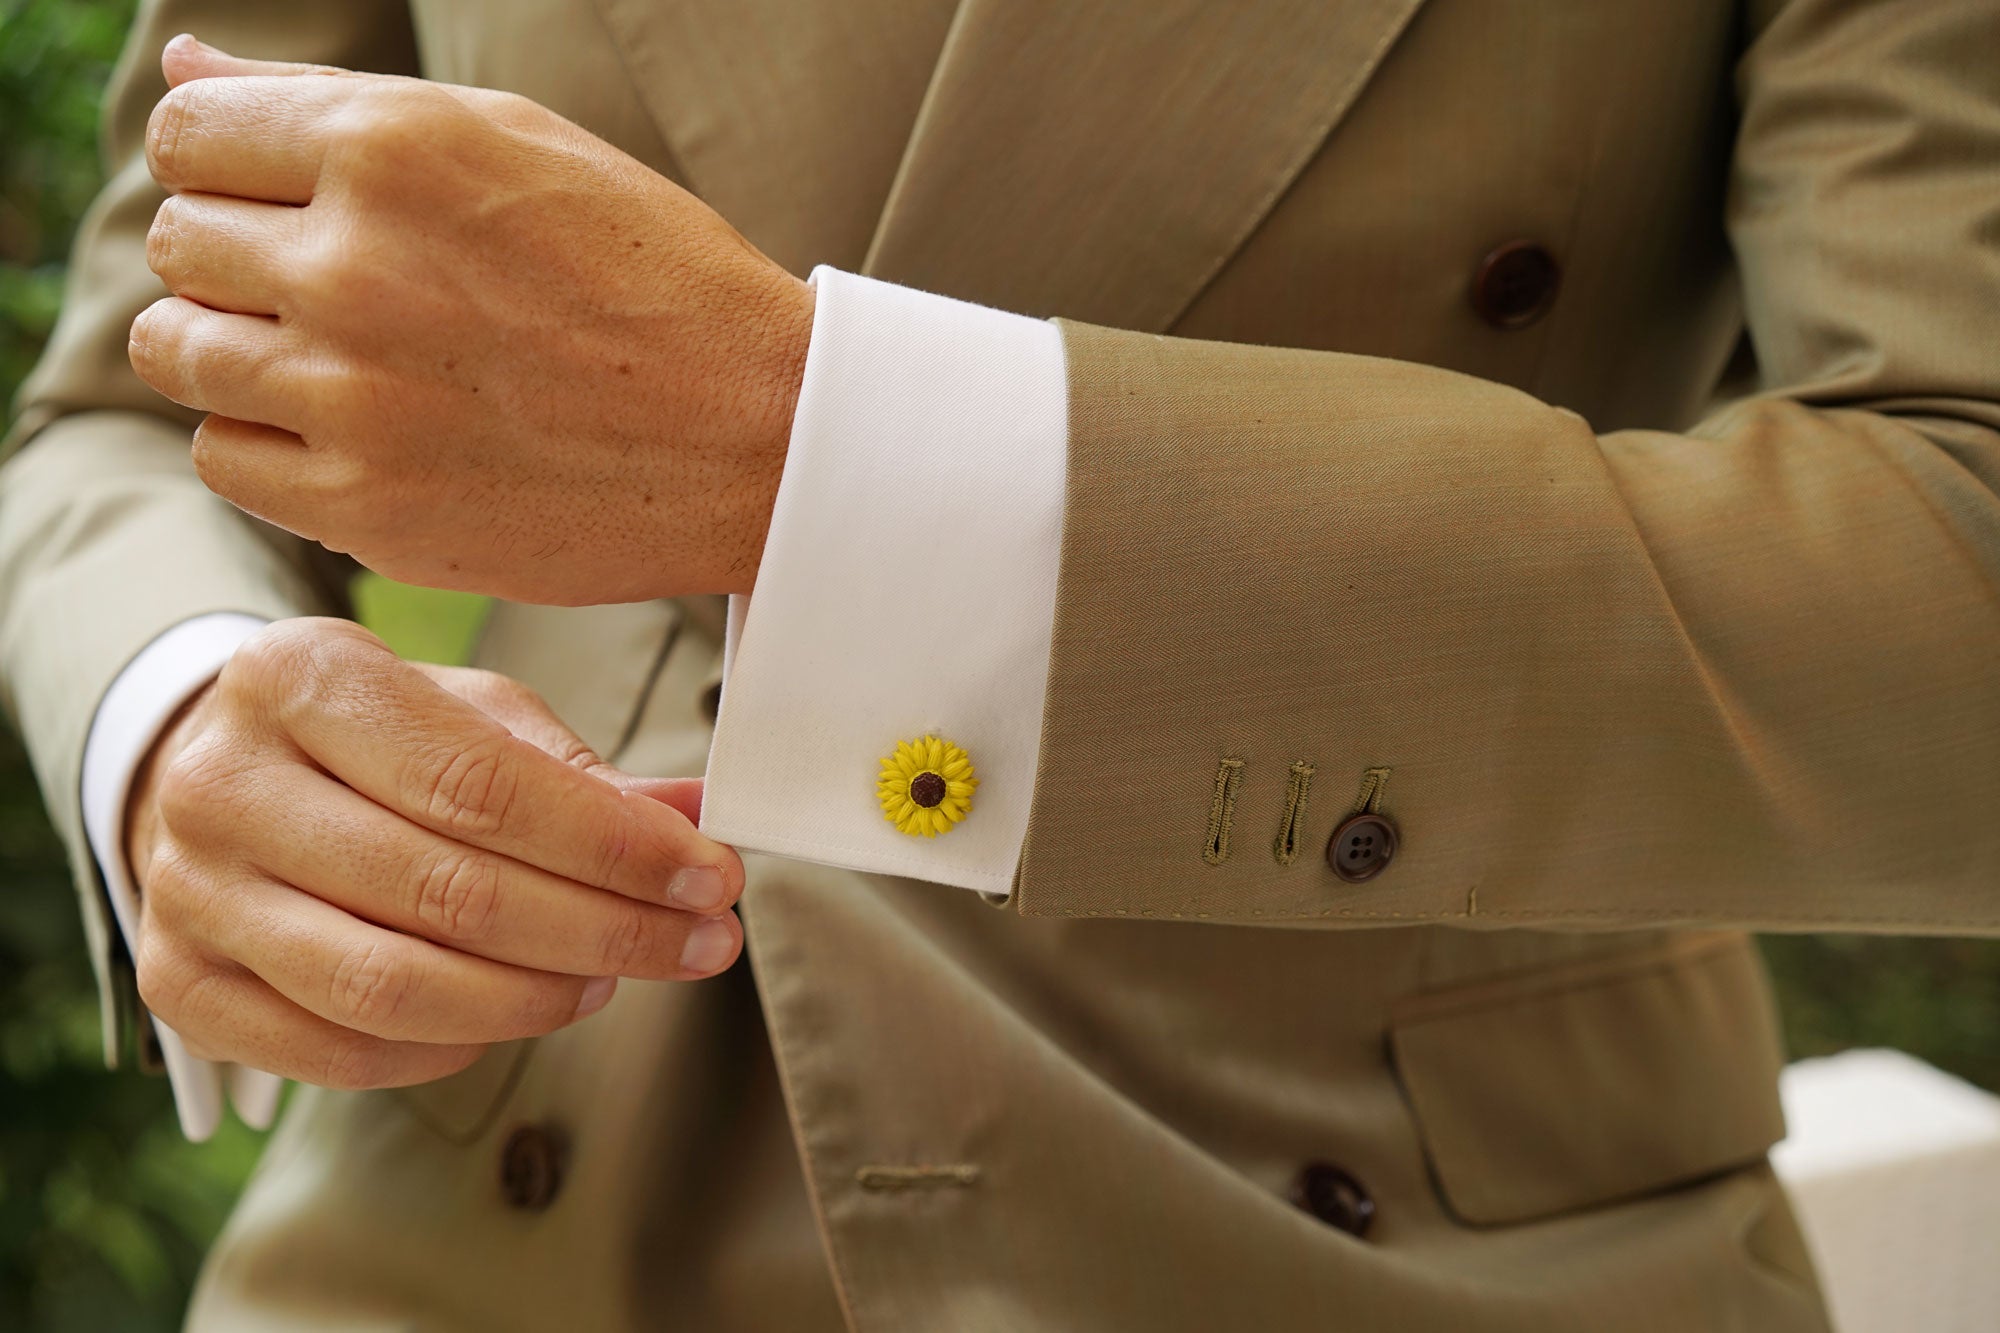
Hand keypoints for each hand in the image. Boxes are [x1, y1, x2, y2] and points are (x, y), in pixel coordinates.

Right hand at [125, 618, 745, 1089]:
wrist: (208, 773)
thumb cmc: (362, 738)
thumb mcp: (464, 711)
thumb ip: (575, 770)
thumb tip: (694, 821)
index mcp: (301, 677)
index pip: (482, 784)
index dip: (613, 847)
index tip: (709, 878)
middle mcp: (226, 782)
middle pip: (448, 892)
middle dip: (604, 931)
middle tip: (697, 943)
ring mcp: (190, 892)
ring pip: (392, 986)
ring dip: (534, 1000)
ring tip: (612, 979)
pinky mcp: (181, 984)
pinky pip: (342, 1050)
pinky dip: (452, 1048)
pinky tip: (517, 1013)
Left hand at [129, 35, 812, 605]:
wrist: (758, 437)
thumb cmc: (651, 278)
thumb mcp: (517, 145)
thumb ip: (335, 105)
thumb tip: (184, 64)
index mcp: (392, 148)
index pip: (187, 132)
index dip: (227, 165)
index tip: (285, 203)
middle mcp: (355, 265)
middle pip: (179, 242)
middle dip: (239, 258)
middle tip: (338, 291)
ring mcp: (354, 395)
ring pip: (177, 352)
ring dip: (237, 351)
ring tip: (337, 363)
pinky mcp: (367, 505)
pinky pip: (224, 459)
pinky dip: (269, 444)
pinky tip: (355, 432)